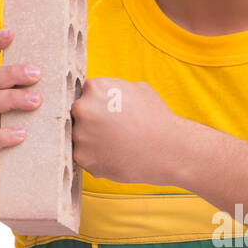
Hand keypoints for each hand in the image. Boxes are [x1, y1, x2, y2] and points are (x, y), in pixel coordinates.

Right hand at [0, 28, 42, 166]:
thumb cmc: (20, 129)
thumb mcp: (27, 108)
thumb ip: (41, 91)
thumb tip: (78, 77)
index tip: (10, 32)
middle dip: (12, 73)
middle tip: (37, 74)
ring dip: (12, 99)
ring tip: (37, 102)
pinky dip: (4, 136)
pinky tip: (22, 135)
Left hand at [69, 76, 183, 185]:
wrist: (169, 150)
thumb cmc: (157, 119)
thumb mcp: (138, 89)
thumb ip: (113, 89)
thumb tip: (101, 93)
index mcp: (95, 88)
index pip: (86, 94)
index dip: (99, 105)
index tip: (111, 114)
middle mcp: (83, 109)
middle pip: (79, 115)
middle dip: (93, 122)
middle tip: (113, 131)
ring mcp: (81, 136)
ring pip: (79, 137)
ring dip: (93, 141)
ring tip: (117, 145)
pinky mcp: (83, 159)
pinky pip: (85, 156)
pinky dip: (97, 158)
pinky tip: (116, 155)